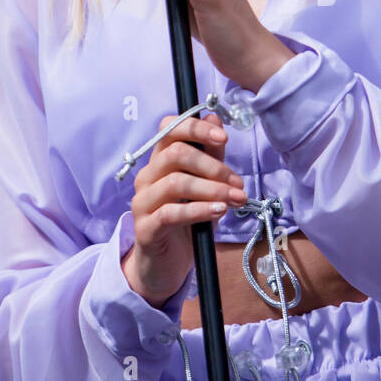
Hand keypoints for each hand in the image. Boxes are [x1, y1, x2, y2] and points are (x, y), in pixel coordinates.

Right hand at [121, 111, 248, 306]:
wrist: (166, 264)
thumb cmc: (187, 221)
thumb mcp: (205, 185)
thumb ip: (210, 154)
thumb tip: (215, 117)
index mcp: (160, 161)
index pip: (168, 129)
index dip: (196, 127)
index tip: (223, 138)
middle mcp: (147, 177)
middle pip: (175, 154)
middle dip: (213, 166)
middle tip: (237, 184)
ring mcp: (142, 202)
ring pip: (176, 183)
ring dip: (212, 190)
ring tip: (236, 200)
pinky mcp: (145, 228)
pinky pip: (171, 213)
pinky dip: (199, 210)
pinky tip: (219, 212)